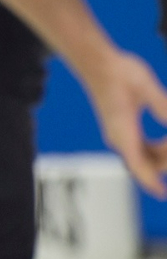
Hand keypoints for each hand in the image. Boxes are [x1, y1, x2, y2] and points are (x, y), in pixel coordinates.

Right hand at [82, 50, 166, 198]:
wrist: (98, 64)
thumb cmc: (118, 72)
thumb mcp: (147, 87)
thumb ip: (163, 107)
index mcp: (122, 131)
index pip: (137, 164)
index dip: (150, 182)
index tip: (162, 194)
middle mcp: (119, 138)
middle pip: (146, 163)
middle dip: (166, 159)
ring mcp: (119, 136)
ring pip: (144, 157)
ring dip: (163, 154)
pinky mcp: (123, 131)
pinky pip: (142, 149)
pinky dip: (157, 148)